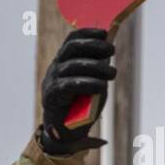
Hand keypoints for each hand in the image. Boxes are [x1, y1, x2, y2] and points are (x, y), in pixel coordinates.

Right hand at [39, 27, 115, 155]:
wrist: (67, 132)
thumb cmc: (83, 106)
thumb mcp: (96, 84)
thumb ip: (100, 69)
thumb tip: (110, 50)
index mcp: (65, 62)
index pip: (72, 41)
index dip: (87, 34)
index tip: (105, 32)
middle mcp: (56, 68)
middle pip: (71, 49)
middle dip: (93, 46)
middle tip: (112, 50)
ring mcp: (52, 81)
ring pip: (71, 66)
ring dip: (95, 66)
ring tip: (112, 73)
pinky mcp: (52, 97)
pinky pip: (68, 85)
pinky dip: (87, 83)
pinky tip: (101, 86)